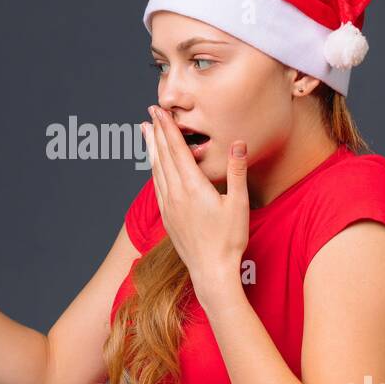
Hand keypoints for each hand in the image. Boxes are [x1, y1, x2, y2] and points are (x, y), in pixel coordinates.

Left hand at [142, 105, 249, 294]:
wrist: (211, 272)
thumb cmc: (229, 240)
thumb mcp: (239, 203)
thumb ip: (236, 171)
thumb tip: (239, 143)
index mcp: (193, 187)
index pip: (176, 149)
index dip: (167, 128)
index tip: (158, 111)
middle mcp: (175, 193)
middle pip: (162, 156)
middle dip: (156, 131)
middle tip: (149, 112)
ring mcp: (168, 205)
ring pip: (156, 169)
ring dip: (151, 148)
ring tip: (145, 131)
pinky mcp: (167, 216)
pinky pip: (156, 185)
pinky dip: (153, 168)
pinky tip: (153, 165)